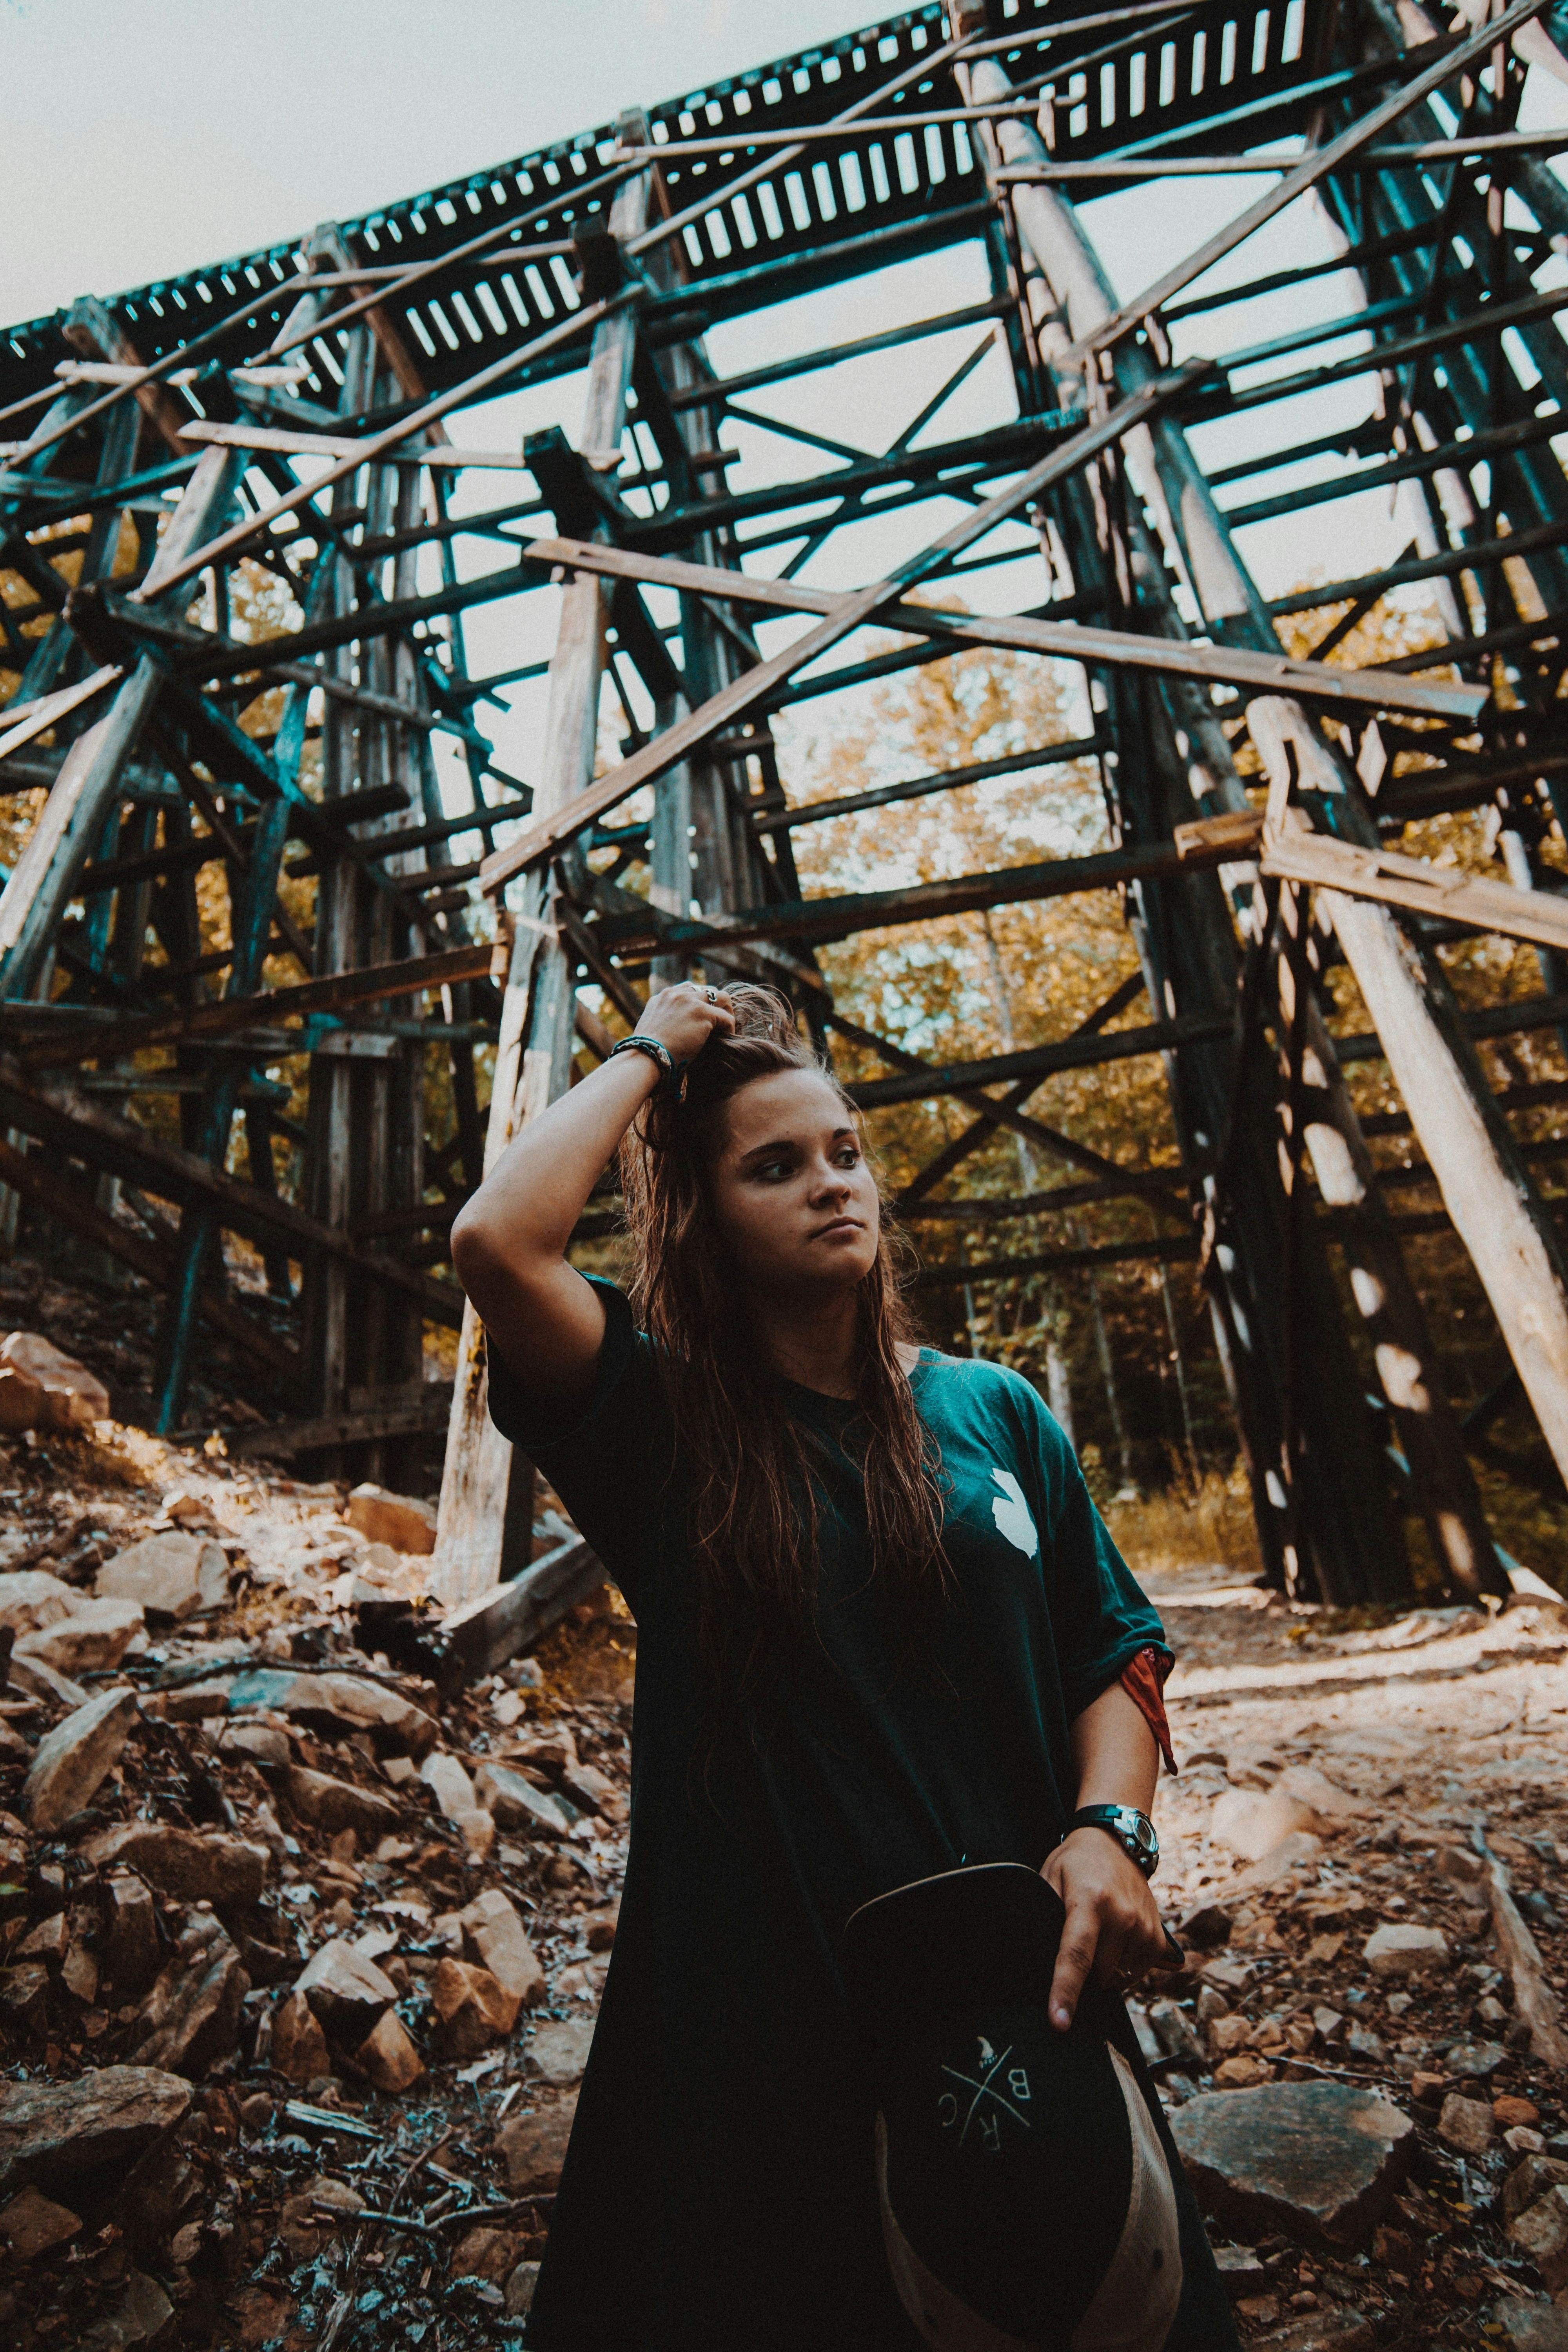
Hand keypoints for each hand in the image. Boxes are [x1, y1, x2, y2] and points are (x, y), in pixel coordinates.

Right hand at [636, 980, 736, 1065]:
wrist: (648, 1056)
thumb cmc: (649, 1052)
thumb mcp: (654, 1029)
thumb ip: (666, 1021)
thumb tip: (677, 1030)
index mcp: (663, 997)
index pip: (688, 989)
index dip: (700, 1002)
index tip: (703, 1017)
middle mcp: (677, 994)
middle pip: (706, 990)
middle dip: (715, 1004)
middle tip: (718, 1022)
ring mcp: (690, 1001)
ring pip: (721, 997)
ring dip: (725, 1011)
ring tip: (725, 1027)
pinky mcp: (702, 1013)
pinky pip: (726, 1017)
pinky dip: (729, 1027)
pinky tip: (727, 1037)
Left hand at [1041, 1828, 1176, 2029]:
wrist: (1117, 1842)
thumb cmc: (1075, 1863)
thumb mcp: (1049, 1878)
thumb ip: (1045, 1916)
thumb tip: (1036, 1961)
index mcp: (1090, 1901)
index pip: (1076, 1955)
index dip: (1065, 1992)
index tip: (1059, 2023)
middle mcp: (1123, 1916)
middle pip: (1098, 1975)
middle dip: (1083, 1979)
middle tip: (1073, 1955)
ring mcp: (1144, 1927)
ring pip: (1118, 1979)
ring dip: (1103, 1975)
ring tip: (1095, 1942)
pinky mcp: (1158, 1937)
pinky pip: (1137, 1974)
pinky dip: (1121, 1970)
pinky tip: (1113, 1945)